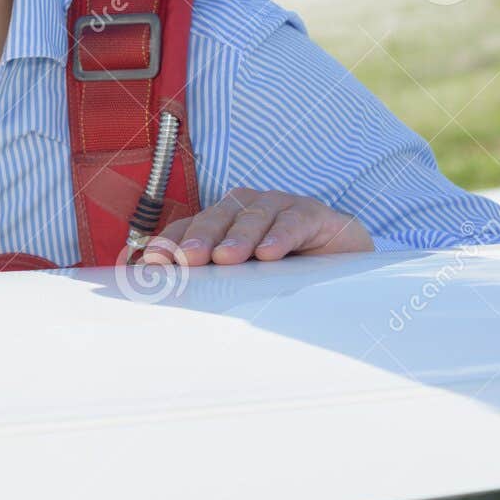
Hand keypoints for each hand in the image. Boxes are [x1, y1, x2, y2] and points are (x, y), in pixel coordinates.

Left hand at [139, 187, 371, 266]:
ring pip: (252, 217)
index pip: (187, 228)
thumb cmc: (284, 273)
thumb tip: (169, 293)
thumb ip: (211, 280)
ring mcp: (279, 206)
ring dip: (238, 238)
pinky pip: (293, 221)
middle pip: (215, 218)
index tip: (154, 262)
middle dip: (199, 238)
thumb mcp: (243, 278)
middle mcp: (245, 208)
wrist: (344, 265)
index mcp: (220, 222)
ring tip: (226, 259)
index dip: (170, 242)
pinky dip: (280, 235)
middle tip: (189, 259)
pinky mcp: (313, 214)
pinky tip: (270, 253)